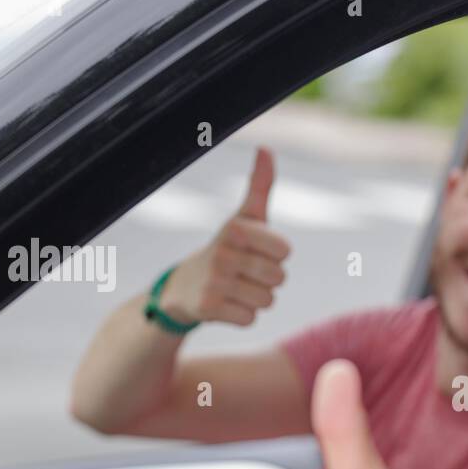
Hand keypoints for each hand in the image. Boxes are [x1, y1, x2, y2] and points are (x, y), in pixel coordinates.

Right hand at [159, 145, 291, 325]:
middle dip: (266, 280)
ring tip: (232, 288)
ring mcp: (215, 282)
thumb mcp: (243, 217)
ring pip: (267, 301)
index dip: (274, 255)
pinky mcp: (209, 308)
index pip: (285, 251)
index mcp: (236, 228)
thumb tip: (266, 149)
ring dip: (254, 299)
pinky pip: (250, 319)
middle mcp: (223, 253)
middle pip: (279, 278)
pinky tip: (224, 304)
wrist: (182, 288)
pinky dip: (241, 315)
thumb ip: (260, 186)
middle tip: (242, 273)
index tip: (254, 251)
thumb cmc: (226, 249)